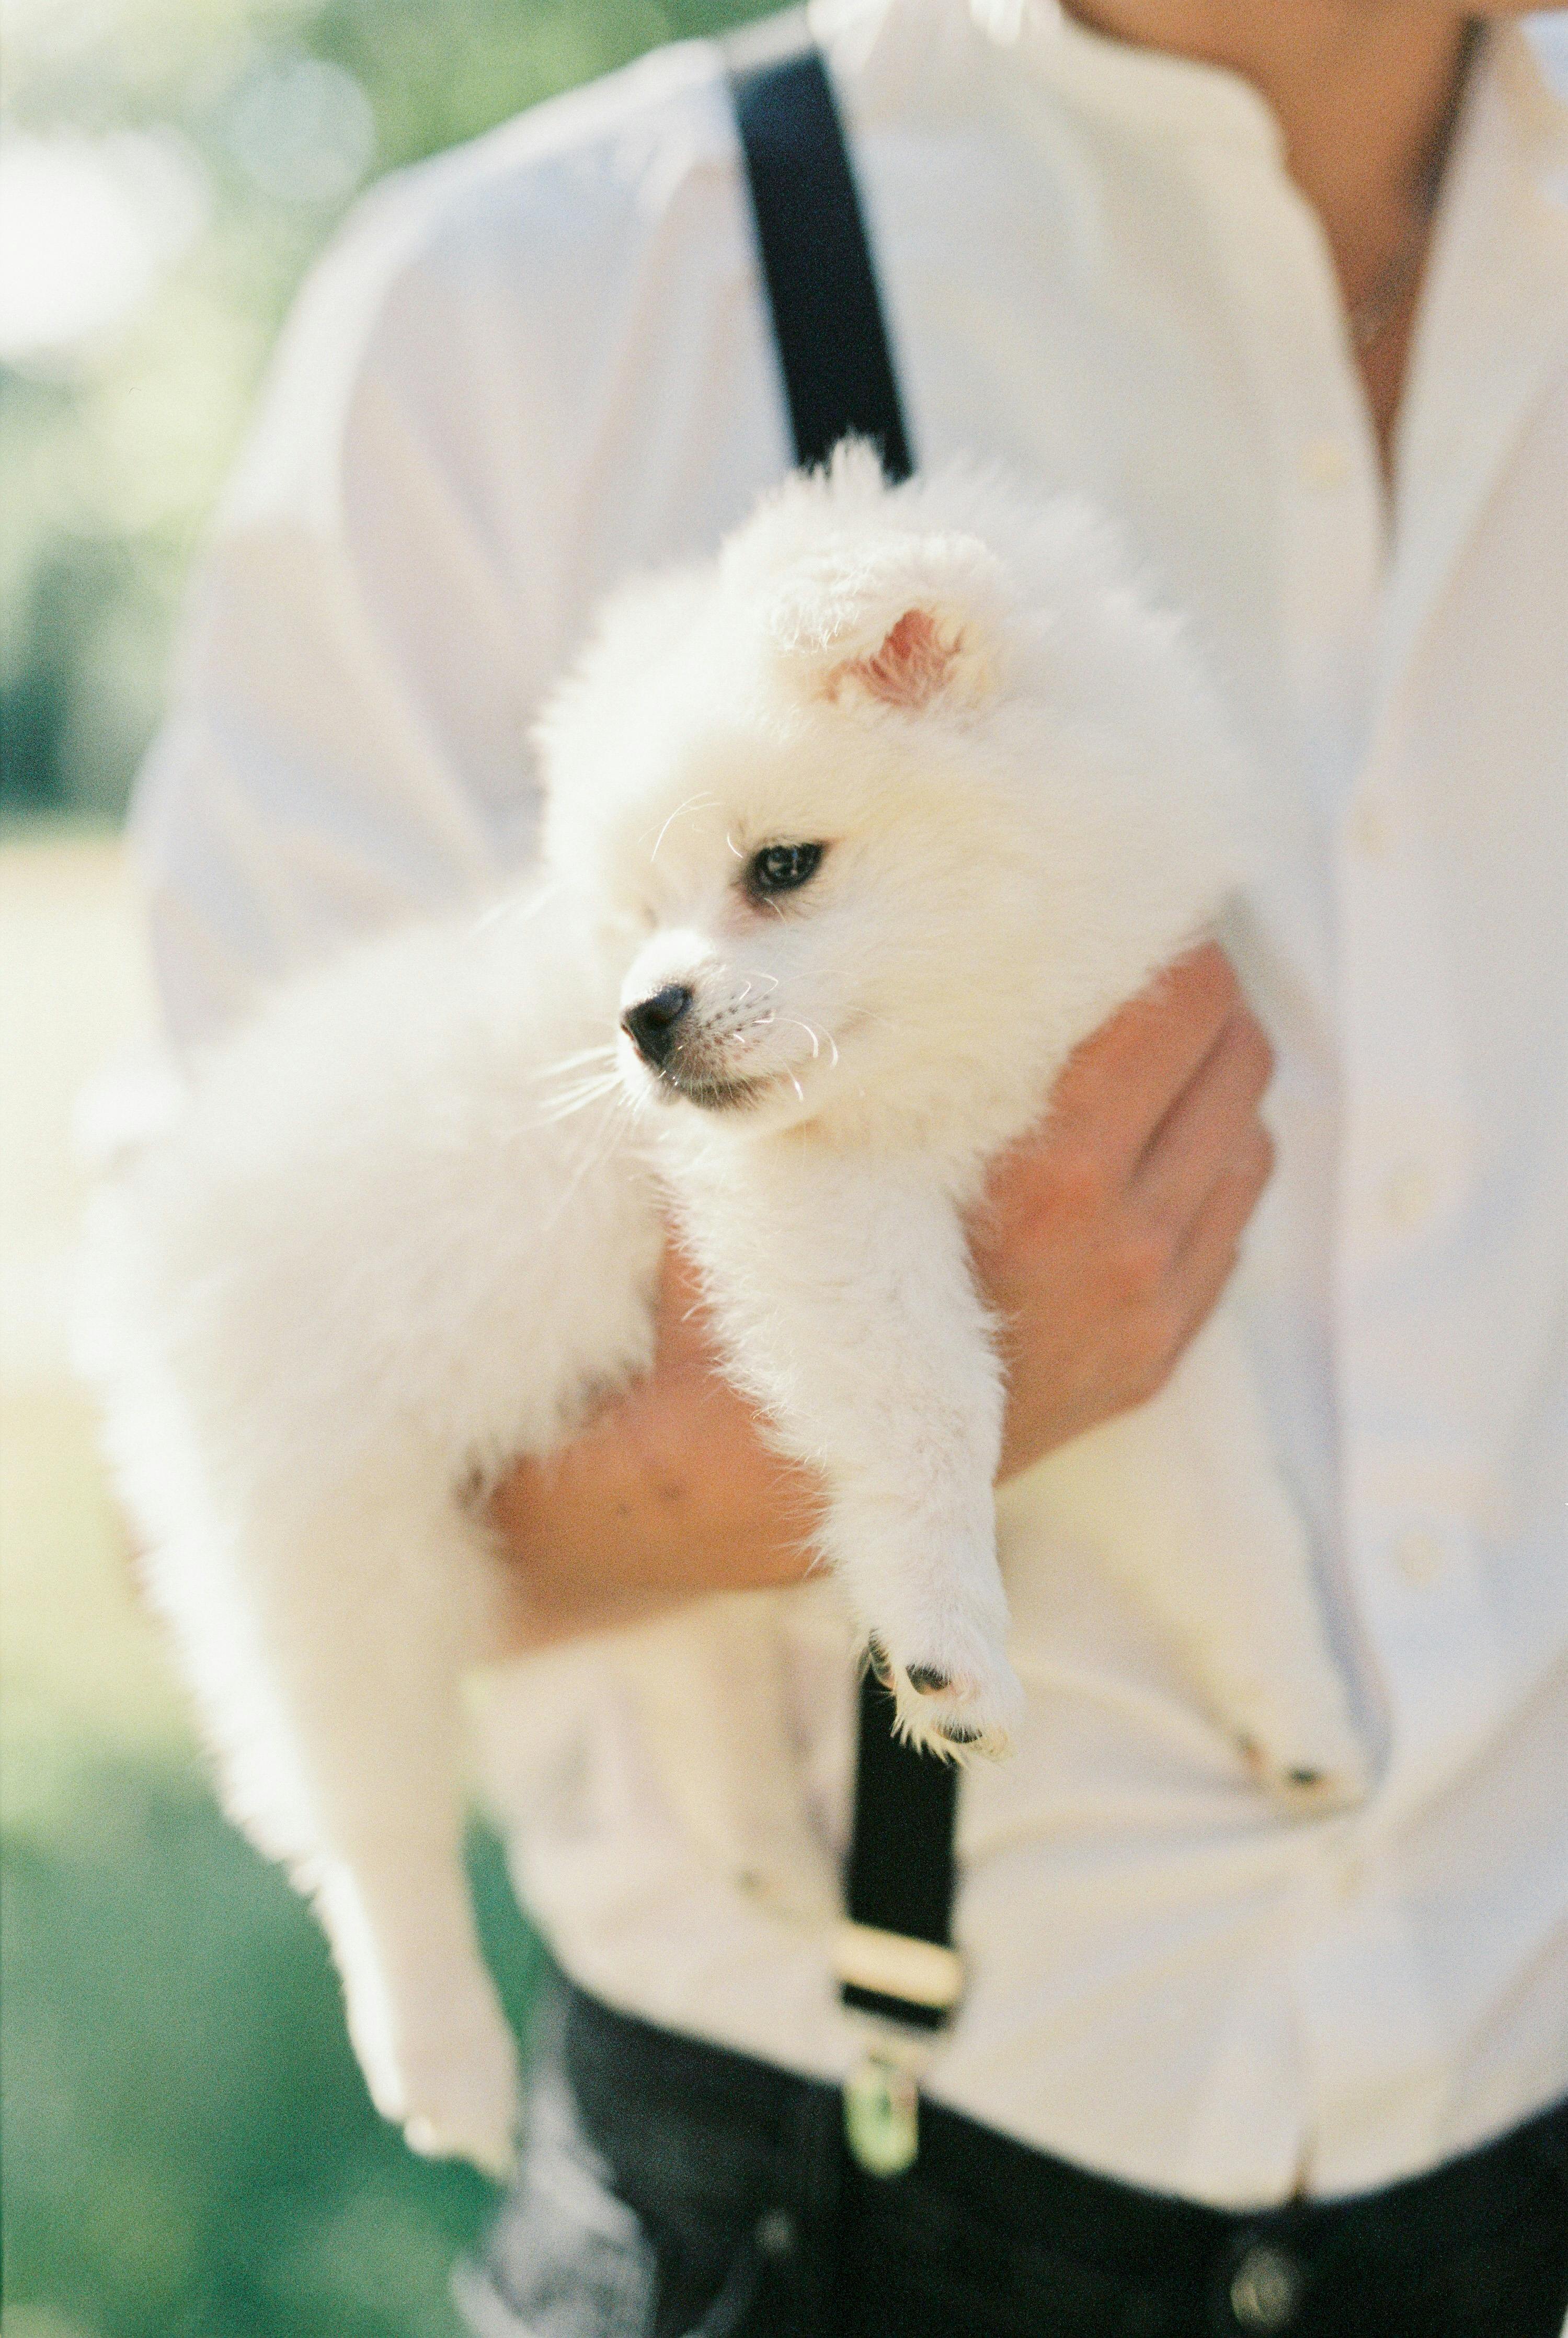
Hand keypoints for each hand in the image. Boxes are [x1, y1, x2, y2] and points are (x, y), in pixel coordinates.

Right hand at [489, 943, 1273, 1644]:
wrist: (753, 1473)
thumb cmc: (758, 1281)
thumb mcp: (786, 1138)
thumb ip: (833, 1028)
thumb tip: (843, 894)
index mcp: (1052, 1183)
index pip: (1175, 1003)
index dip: (1159, 925)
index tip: (1119, 887)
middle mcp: (1123, 1250)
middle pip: (1234, 1055)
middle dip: (1196, 985)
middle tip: (1131, 942)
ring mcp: (1149, 1313)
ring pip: (1248, 1136)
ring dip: (1209, 1073)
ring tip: (1141, 1031)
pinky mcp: (1152, 1358)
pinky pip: (1230, 1219)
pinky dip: (1205, 1157)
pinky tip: (1137, 1132)